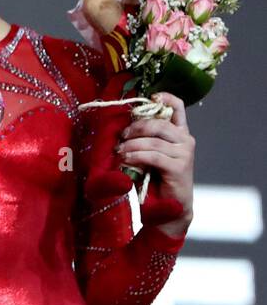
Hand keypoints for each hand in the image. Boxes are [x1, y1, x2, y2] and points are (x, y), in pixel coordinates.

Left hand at [116, 92, 195, 236]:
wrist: (169, 207)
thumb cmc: (155, 178)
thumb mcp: (148, 153)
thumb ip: (144, 138)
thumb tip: (124, 126)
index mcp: (179, 133)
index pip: (177, 107)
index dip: (165, 98)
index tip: (151, 96)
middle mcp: (185, 140)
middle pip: (158, 123)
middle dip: (135, 128)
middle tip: (121, 138)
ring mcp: (185, 153)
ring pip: (152, 140)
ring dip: (131, 145)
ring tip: (120, 152)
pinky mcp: (179, 167)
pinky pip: (153, 155)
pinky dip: (136, 156)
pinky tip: (126, 160)